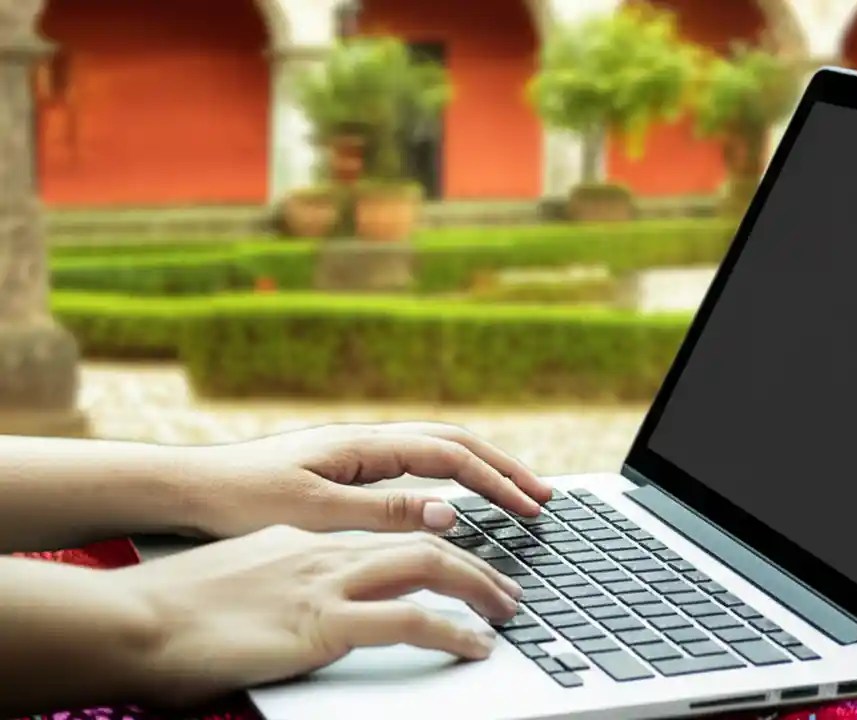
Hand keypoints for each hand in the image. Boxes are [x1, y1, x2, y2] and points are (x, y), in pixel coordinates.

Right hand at [114, 524, 521, 706]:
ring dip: (478, 588)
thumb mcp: (241, 584)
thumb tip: (296, 606)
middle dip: (474, 563)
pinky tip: (475, 645)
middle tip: (505, 588)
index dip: (437, 541)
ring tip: (506, 611)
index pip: (389, 530)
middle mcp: (324, 551)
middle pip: (424, 540)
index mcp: (305, 541)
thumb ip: (281, 586)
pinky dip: (453, 630)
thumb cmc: (172, 614)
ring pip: (429, 566)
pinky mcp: (323, 623)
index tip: (464, 558)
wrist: (132, 623)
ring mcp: (327, 583)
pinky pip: (410, 620)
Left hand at [182, 422, 552, 538]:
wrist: (188, 487)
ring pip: (438, 452)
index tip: (532, 508)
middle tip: (546, 496)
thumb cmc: (242, 499)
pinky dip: (452, 479)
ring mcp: (359, 452)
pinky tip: (458, 497)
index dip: (498, 482)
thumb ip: (384, 510)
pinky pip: (416, 467)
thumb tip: (451, 510)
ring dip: (483, 470)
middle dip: (505, 469)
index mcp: (366, 444)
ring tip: (517, 492)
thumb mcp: (315, 512)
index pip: (452, 456)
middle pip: (455, 444)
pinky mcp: (348, 468)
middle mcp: (368, 440)